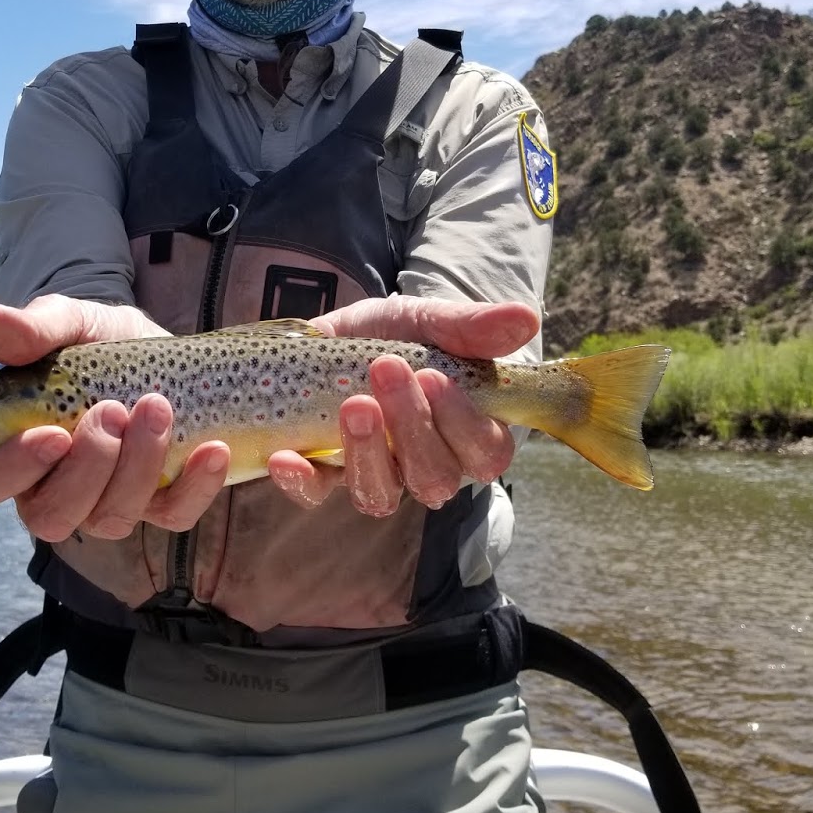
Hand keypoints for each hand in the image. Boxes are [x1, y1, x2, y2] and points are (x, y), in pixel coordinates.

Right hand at [0, 295, 229, 538]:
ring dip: (138, 467)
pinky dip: (194, 486)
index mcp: (6, 446)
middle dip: (87, 469)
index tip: (52, 433)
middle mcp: (48, 487)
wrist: (157, 349)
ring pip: (110, 519)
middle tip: (113, 410)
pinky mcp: (157, 502)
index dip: (7, 471)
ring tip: (157, 406)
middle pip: (49, 516)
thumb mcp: (72, 322)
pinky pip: (173, 516)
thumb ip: (35, 326)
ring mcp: (104, 501)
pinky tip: (210, 449)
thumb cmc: (96, 342)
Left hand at [266, 296, 538, 516]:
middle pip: (435, 478)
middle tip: (387, 370)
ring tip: (352, 404)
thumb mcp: (430, 320)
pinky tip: (286, 457)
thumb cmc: (399, 334)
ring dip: (367, 453)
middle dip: (413, 427)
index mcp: (468, 433)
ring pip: (381, 494)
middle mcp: (427, 465)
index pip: (485, 452)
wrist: (338, 336)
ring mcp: (376, 473)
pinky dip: (302, 481)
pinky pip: (317, 494)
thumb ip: (472, 326)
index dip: (464, 423)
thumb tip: (527, 318)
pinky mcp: (326, 473)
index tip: (435, 375)